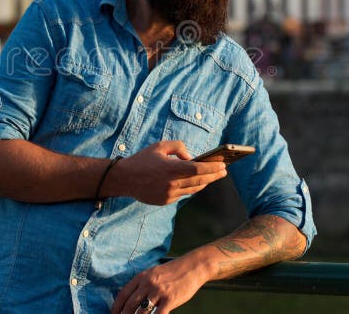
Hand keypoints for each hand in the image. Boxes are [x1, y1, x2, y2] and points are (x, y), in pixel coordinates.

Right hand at [104, 140, 226, 204]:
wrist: (124, 178)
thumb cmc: (143, 159)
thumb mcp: (160, 146)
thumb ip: (178, 147)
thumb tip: (192, 158)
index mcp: (170, 168)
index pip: (198, 169)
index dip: (212, 168)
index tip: (223, 165)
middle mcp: (171, 183)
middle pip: (199, 181)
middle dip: (214, 176)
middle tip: (224, 171)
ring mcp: (169, 194)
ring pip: (193, 189)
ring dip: (204, 183)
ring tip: (212, 177)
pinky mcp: (165, 201)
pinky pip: (183, 194)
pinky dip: (191, 188)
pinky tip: (197, 183)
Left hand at [111, 257, 206, 313]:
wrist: (193, 267)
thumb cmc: (173, 272)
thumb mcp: (154, 273)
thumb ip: (143, 284)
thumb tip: (132, 299)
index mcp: (142, 276)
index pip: (123, 294)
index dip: (116, 307)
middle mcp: (148, 283)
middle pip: (129, 305)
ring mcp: (159, 292)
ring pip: (141, 313)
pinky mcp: (170, 299)